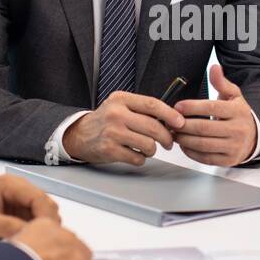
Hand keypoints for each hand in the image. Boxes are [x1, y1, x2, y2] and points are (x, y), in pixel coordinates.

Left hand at [0, 174, 60, 243]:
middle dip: (47, 224)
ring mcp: (24, 200)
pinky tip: (32, 242)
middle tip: (42, 244)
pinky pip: (39, 221)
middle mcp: (22, 189)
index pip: (38, 198)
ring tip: (36, 244)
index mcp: (10, 185)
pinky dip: (39, 231)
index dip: (46, 217)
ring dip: (44, 228)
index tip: (46, 236)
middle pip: (47, 205)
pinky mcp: (25, 212)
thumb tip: (29, 234)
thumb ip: (5, 226)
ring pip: (47, 213)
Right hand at [62, 91, 185, 164]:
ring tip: (147, 148)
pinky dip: (140, 159)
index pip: (152, 104)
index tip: (180, 122)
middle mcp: (116, 114)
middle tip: (168, 142)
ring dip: (152, 150)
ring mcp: (112, 132)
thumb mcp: (121, 105)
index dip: (170, 114)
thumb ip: (142, 109)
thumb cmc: (106, 120)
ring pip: (148, 144)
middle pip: (153, 127)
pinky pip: (137, 158)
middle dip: (166, 137)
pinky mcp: (109, 150)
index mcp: (121, 99)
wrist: (80, 134)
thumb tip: (172, 119)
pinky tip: (134, 154)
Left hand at [172, 65, 258, 165]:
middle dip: (183, 125)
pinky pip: (205, 158)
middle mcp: (238, 130)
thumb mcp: (233, 96)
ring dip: (184, 139)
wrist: (254, 137)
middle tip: (170, 121)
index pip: (212, 108)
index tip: (177, 106)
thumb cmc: (237, 114)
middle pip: (204, 128)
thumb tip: (214, 67)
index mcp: (238, 111)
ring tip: (173, 133)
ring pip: (203, 144)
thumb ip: (221, 82)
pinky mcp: (229, 160)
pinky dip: (191, 152)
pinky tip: (183, 144)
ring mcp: (234, 147)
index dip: (192, 107)